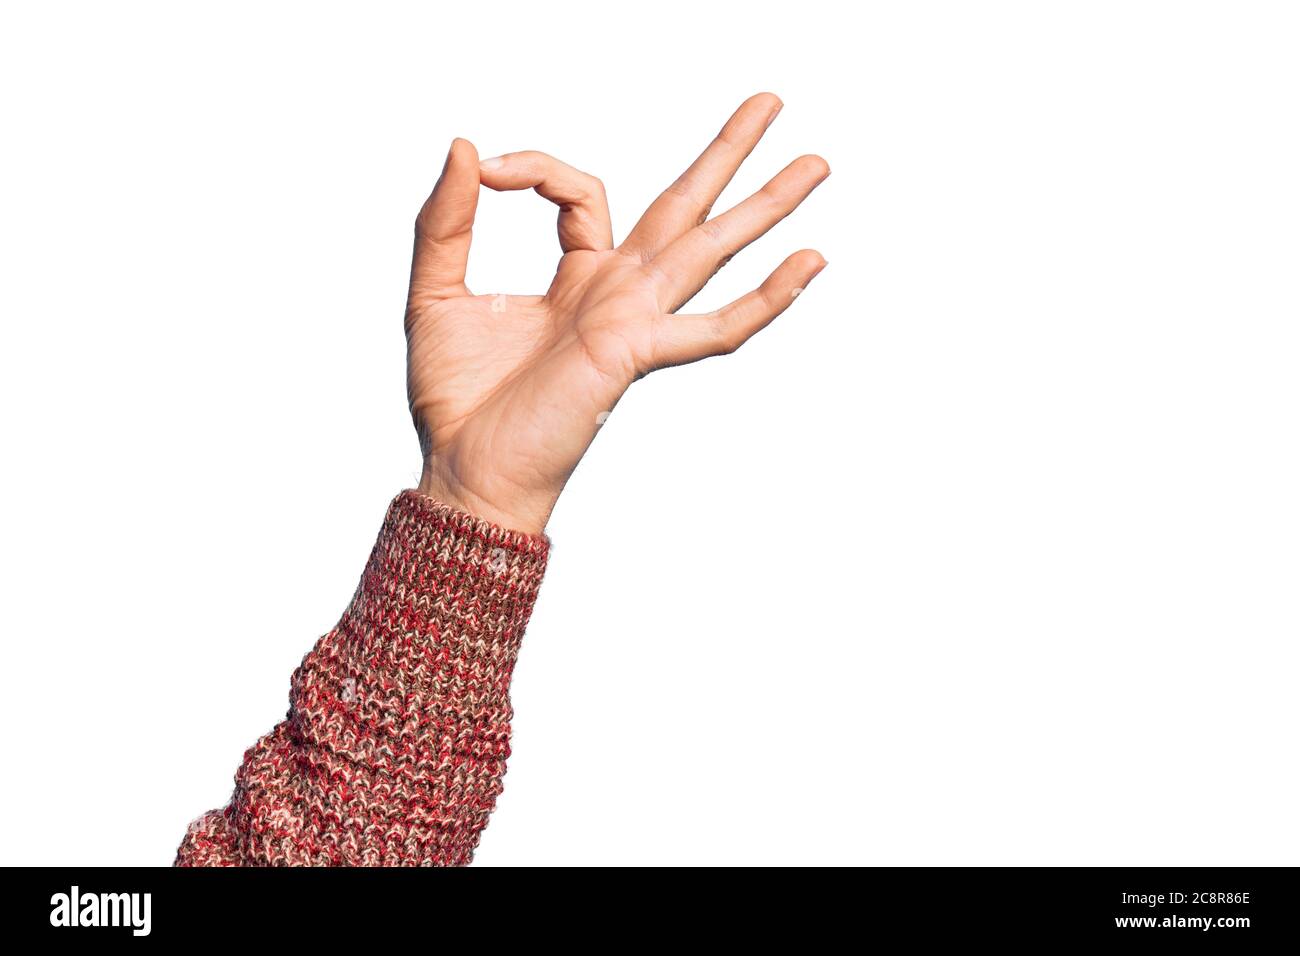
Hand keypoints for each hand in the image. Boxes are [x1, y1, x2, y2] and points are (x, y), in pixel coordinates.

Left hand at [406, 93, 828, 533]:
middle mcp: (616, 293)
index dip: (537, 167)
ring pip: (710, 250)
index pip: (582, 191)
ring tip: (818, 162)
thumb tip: (464, 146)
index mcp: (577, 276)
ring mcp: (633, 322)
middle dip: (727, 153)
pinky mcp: (634, 353)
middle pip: (683, 207)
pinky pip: (714, 328)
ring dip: (765, 206)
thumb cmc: (456, 399)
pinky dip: (764, 300)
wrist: (464, 469)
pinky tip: (809, 264)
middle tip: (771, 101)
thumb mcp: (435, 290)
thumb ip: (445, 220)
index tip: (484, 172)